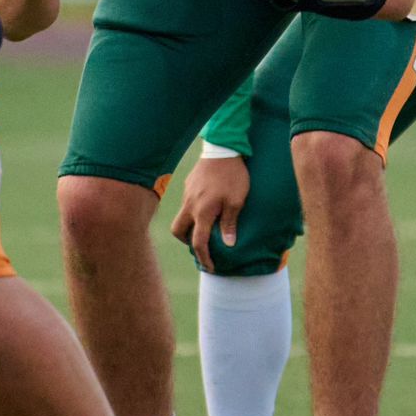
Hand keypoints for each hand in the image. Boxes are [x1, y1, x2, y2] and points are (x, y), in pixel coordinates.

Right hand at [169, 154, 252, 269]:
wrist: (223, 149)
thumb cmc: (233, 176)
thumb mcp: (237, 201)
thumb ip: (230, 223)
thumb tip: (228, 244)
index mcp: (202, 212)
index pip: (198, 242)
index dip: (204, 257)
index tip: (210, 266)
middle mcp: (190, 205)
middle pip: (179, 231)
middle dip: (187, 241)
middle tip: (201, 244)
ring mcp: (187, 194)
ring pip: (181, 216)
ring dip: (190, 225)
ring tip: (205, 226)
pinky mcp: (188, 184)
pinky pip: (186, 202)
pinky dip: (193, 210)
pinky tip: (207, 205)